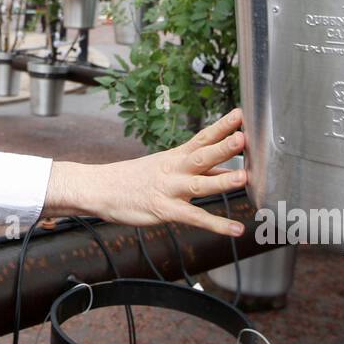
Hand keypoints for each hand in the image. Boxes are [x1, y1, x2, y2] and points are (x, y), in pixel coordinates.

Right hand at [42, 109, 246, 236]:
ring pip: (199, 185)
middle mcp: (174, 169)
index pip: (201, 137)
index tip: (241, 114)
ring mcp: (169, 189)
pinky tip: (235, 229)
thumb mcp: (167, 167)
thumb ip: (201, 170)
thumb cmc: (135, 178)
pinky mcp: (164, 210)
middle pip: (201, 156)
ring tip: (243, 177)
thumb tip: (231, 168)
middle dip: (223, 147)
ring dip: (221, 181)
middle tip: (243, 137)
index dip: (221, 126)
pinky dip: (216, 224)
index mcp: (176, 156)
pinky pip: (194, 218)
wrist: (100, 188)